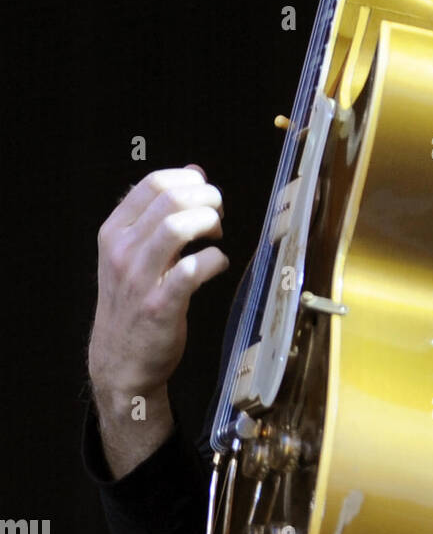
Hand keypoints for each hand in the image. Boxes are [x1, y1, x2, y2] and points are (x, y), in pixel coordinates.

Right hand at [89, 165, 227, 408]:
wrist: (119, 363)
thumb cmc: (131, 300)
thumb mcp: (133, 251)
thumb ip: (160, 210)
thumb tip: (195, 170)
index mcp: (113, 232)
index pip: (153, 183)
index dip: (189, 181)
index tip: (204, 194)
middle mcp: (122, 251)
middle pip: (172, 199)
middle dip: (207, 198)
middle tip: (218, 213)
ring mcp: (140, 279)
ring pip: (180, 225)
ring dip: (210, 222)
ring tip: (216, 235)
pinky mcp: (161, 305)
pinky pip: (195, 267)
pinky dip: (216, 259)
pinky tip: (218, 264)